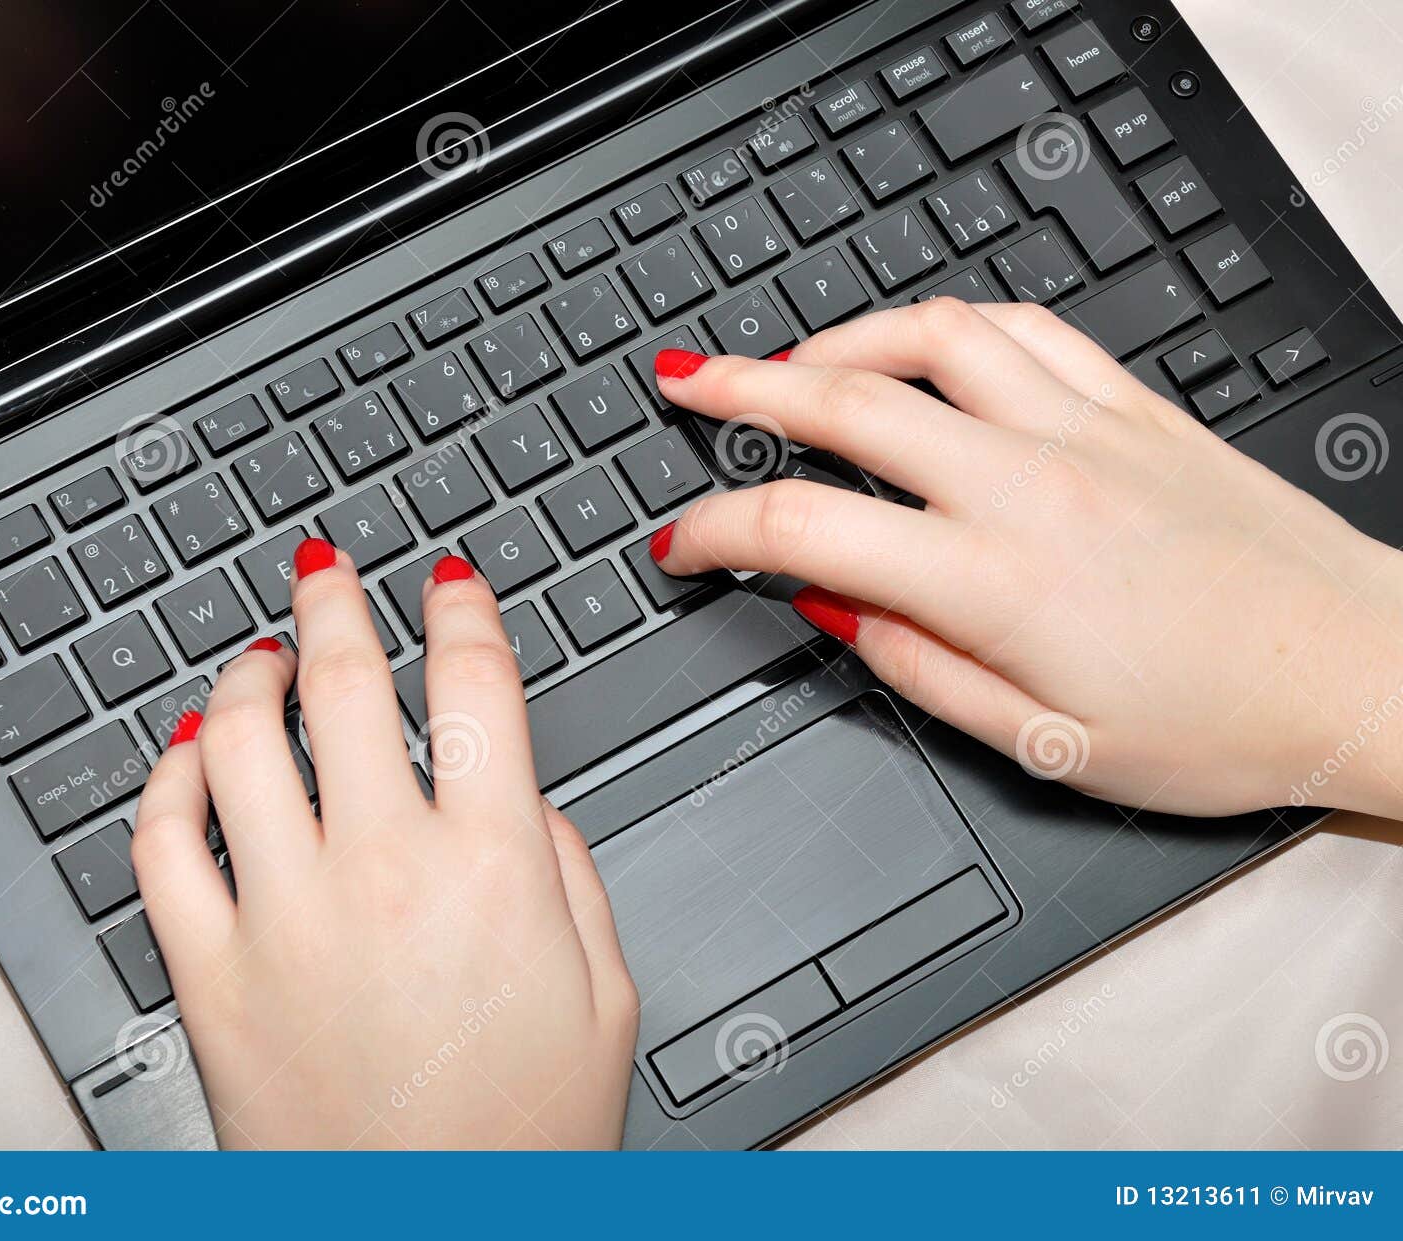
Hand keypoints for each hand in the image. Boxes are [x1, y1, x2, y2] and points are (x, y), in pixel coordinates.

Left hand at [132, 545, 637, 1148]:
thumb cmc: (522, 1140)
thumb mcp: (604, 995)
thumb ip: (568, 873)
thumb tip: (520, 799)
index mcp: (491, 867)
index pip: (475, 687)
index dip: (464, 612)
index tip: (452, 583)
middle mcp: (380, 871)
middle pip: (345, 686)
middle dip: (338, 605)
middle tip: (330, 571)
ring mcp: (281, 918)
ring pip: (239, 745)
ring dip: (249, 677)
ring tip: (263, 657)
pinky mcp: (209, 975)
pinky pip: (162, 847)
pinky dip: (166, 782)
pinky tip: (187, 754)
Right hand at [650, 300, 1402, 817]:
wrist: (1355, 672)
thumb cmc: (1214, 725)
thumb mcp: (1043, 745)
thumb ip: (918, 670)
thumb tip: (829, 612)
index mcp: (995, 581)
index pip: (807, 530)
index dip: (719, 531)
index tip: (681, 543)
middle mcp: (1030, 484)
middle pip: (846, 403)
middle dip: (740, 390)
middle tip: (683, 383)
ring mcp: (1085, 430)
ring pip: (932, 338)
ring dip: (840, 339)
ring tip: (791, 362)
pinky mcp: (1136, 407)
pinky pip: (1028, 328)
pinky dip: (953, 324)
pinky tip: (923, 344)